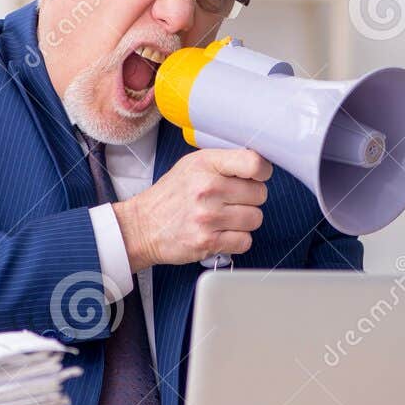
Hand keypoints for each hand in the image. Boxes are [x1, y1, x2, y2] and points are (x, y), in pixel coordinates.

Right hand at [114, 148, 271, 268]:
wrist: (142, 226)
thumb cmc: (171, 195)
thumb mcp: (192, 165)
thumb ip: (224, 162)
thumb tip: (259, 166)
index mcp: (205, 164)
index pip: (253, 164)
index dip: (262, 172)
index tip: (257, 177)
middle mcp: (207, 188)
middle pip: (260, 194)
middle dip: (250, 199)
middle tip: (232, 202)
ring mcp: (208, 217)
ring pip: (255, 219)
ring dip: (244, 221)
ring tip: (225, 218)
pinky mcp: (208, 242)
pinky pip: (245, 241)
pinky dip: (237, 240)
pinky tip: (222, 233)